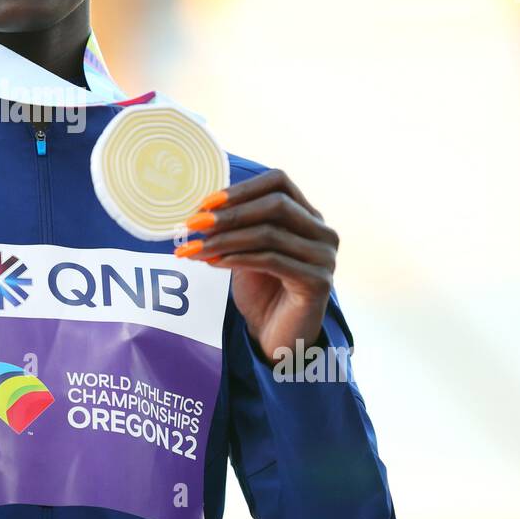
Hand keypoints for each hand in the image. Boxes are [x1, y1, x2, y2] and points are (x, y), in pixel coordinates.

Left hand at [177, 169, 337, 362]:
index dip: (242, 188)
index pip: (280, 182)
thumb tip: (201, 209)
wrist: (278, 336)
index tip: (206, 203)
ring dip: (226, 238)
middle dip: (230, 213)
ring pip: (269, 233)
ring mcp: (325, 257)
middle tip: (194, 224)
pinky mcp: (318, 282)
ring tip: (195, 247)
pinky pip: (272, 260)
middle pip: (276, 204)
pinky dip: (238, 257)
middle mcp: (323, 232)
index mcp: (309, 216)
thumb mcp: (247, 249)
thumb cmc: (262, 291)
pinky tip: (214, 261)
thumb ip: (237, 226)